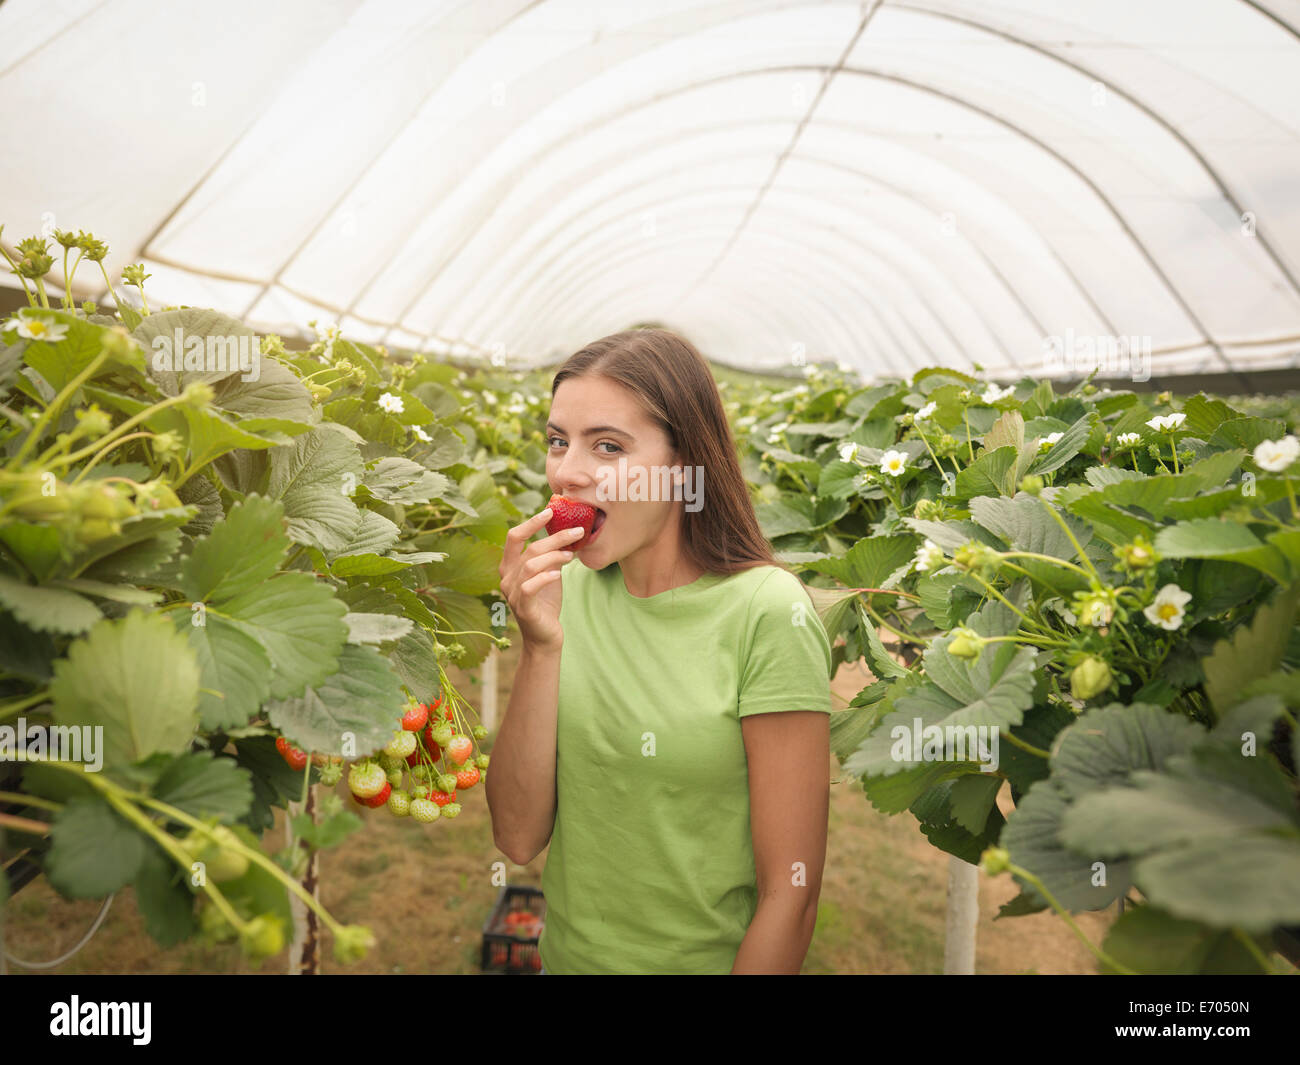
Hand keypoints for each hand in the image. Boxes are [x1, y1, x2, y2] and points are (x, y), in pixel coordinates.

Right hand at [498, 506, 583, 651]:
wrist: (545, 636)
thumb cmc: (546, 602)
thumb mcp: (549, 573)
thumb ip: (551, 555)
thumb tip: (568, 532)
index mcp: (510, 566)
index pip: (514, 537)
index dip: (530, 522)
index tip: (550, 511)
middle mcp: (507, 578)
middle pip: (528, 548)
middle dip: (554, 537)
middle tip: (577, 531)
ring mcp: (512, 593)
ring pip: (530, 565)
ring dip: (554, 556)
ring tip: (571, 556)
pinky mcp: (523, 608)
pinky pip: (530, 587)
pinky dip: (545, 577)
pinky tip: (559, 574)